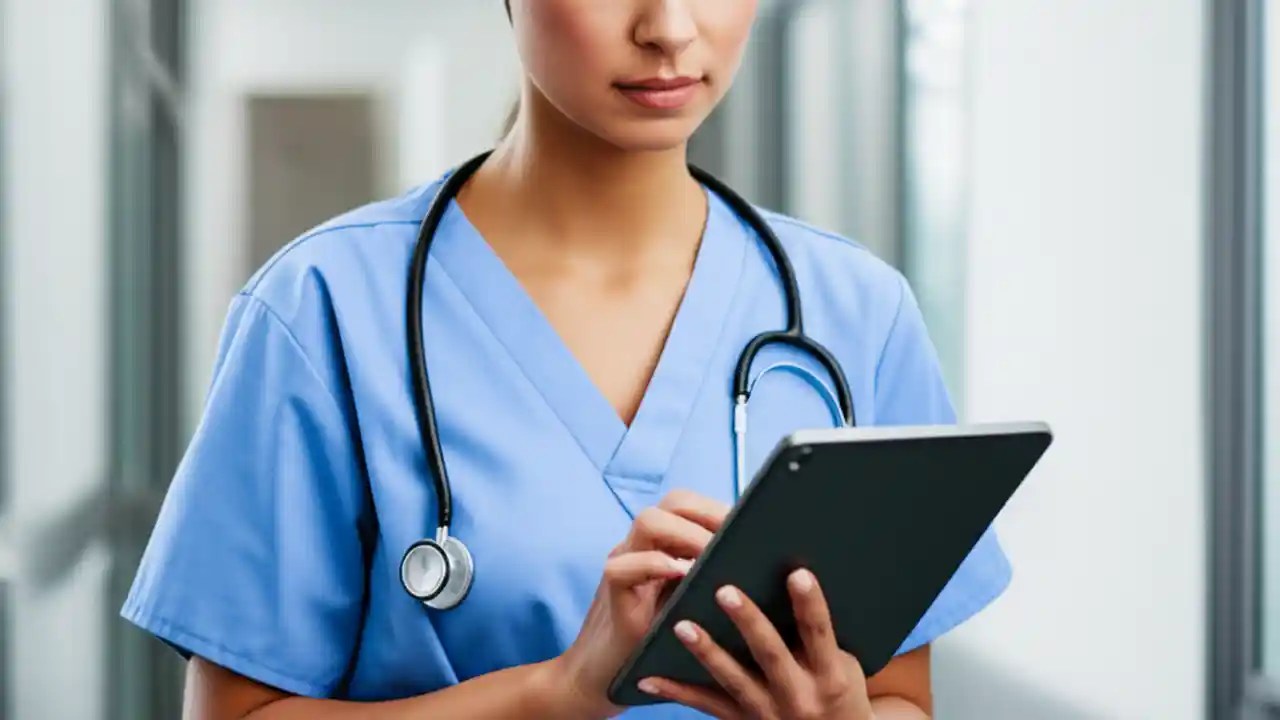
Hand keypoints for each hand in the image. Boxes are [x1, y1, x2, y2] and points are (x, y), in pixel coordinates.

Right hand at [550, 490, 731, 719]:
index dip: (721, 509)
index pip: (690, 505)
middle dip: (709, 514)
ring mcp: (624, 566)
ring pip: (647, 523)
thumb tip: (762, 568)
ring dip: (687, 535)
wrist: (601, 679)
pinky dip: (653, 566)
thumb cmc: (656, 644)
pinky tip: (681, 575)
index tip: (753, 525)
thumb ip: (710, 582)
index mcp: (662, 545)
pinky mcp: (613, 596)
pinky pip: (623, 568)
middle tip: (738, 539)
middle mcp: (641, 547)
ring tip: (713, 556)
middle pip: (672, 503)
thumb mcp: (688, 607)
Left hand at [639, 569, 873, 719]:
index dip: (810, 604)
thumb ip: (817, 634)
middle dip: (749, 622)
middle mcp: (799, 695)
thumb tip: (790, 574)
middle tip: (724, 590)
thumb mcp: (843, 666)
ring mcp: (768, 712)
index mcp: (830, 675)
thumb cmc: (838, 691)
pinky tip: (648, 677)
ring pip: (733, 679)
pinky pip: (706, 705)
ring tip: (681, 625)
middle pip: (771, 654)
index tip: (797, 573)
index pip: (819, 633)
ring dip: (707, 652)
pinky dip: (676, 691)